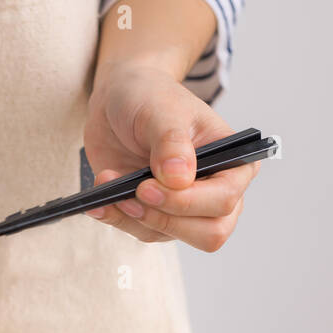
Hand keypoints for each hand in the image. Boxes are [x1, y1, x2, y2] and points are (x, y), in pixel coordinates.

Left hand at [83, 61, 258, 250]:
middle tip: (131, 193)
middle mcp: (216, 191)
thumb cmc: (150, 97)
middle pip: (208, 232)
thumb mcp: (161, 109)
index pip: (224, 199)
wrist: (120, 102)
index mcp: (233, 162)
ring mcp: (186, 208)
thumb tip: (180, 179)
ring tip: (108, 181)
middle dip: (165, 218)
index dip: (187, 201)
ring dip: (134, 215)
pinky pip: (140, 232)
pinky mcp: (156, 215)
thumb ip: (171, 142)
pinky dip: (117, 218)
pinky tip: (99, 201)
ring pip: (170, 235)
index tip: (146, 186)